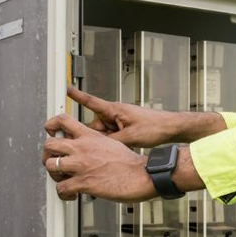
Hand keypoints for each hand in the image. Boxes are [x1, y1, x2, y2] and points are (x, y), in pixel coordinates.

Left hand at [41, 113, 154, 201]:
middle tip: (54, 162)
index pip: (62, 121)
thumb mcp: (110, 143)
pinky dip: (63, 194)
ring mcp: (81, 165)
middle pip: (48, 144)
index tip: (51, 134)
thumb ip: (94, 143)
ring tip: (63, 179)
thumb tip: (86, 149)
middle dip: (47, 155)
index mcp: (90, 136)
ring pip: (49, 165)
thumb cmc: (130, 163)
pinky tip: (71, 194)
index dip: (51, 126)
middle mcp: (82, 148)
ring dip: (54, 175)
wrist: (142, 174)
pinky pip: (61, 188)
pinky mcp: (84, 182)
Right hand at [66, 86, 226, 146]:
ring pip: (102, 134)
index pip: (90, 101)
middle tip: (106, 143)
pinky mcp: (124, 129)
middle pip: (94, 127)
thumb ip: (111, 140)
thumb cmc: (155, 126)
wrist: (171, 128)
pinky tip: (123, 148)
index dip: (76, 96)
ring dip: (107, 142)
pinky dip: (113, 143)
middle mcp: (114, 114)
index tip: (64, 89)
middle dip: (96, 137)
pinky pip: (111, 137)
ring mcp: (119, 122)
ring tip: (122, 145)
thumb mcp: (130, 136)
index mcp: (114, 110)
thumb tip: (96, 146)